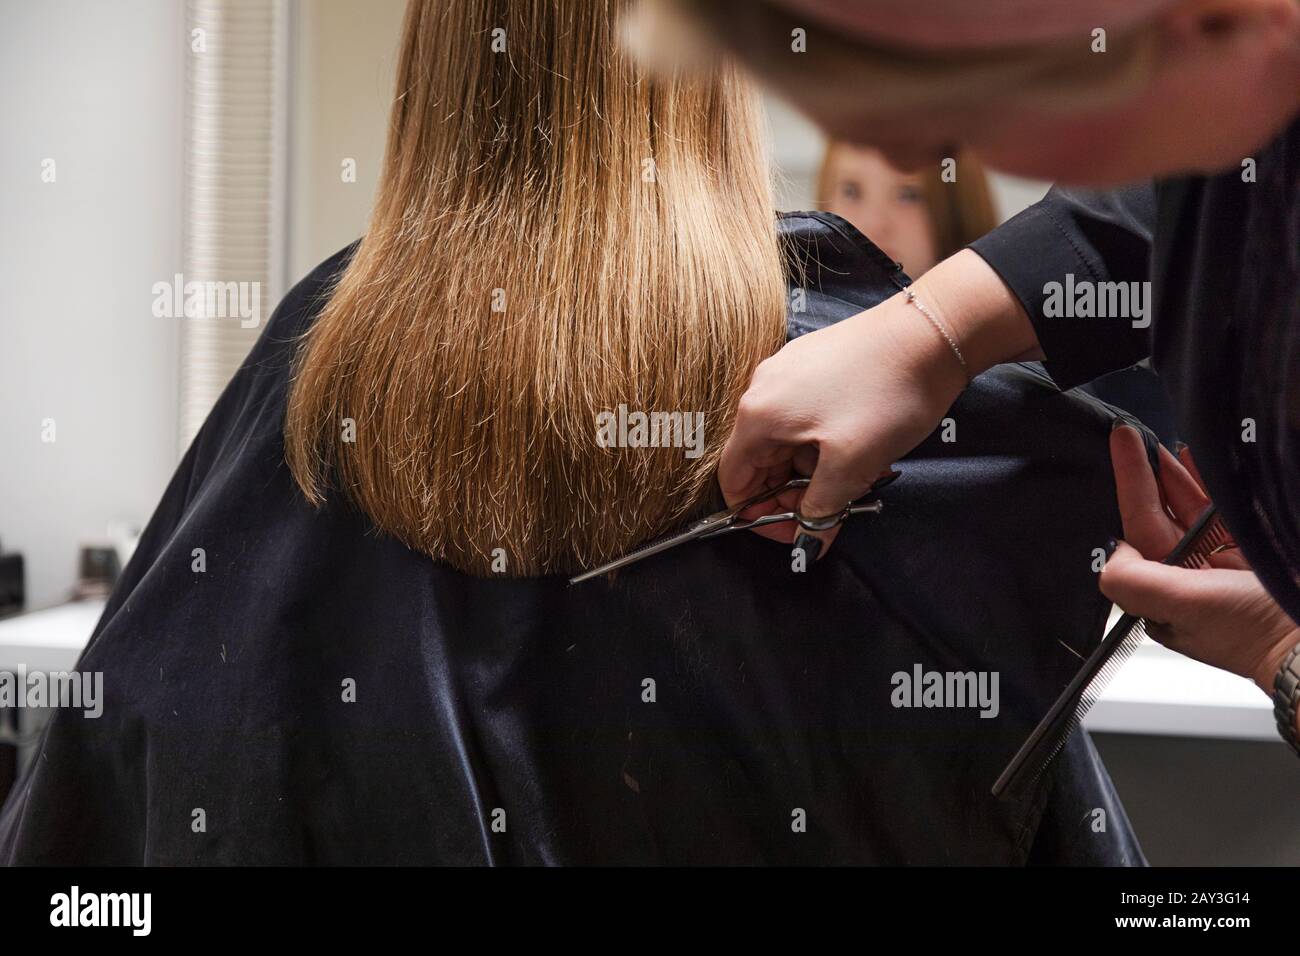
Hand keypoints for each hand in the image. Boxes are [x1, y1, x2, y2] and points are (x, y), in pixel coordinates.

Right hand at [718, 250, 1040, 554]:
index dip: (759, 516)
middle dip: (792, 494)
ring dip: (813, 469)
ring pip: (786, 440)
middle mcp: (763, 389)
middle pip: (760, 461)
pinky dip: (823, 441)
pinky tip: (858, 446)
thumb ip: (821, 509)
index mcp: (759, 416)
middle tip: (834, 510)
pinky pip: (805, 415)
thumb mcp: (851, 466)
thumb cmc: (887, 395)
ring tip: (857, 477)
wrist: (930, 332)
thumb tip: (807, 543)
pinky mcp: (814, 363)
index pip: (733, 481)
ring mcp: (788, 371)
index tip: (797, 532)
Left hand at [1099, 425, 1299, 694]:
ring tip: (1165, 443)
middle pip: (1163, 514)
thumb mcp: (1179, 607)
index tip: (1120, 444)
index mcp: (1166, 593)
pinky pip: (1231, 513)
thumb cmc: (1252, 632)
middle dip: (1150, 475)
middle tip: (1132, 433)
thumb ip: (1133, 580)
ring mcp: (1227, 564)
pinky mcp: (1259, 554)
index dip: (1130, 485)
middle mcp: (1192, 578)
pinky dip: (1218, 487)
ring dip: (1180, 475)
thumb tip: (1114, 552)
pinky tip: (1205, 463)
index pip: (1138, 528)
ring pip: (1195, 510)